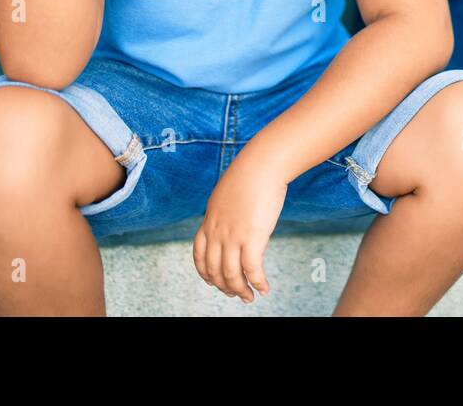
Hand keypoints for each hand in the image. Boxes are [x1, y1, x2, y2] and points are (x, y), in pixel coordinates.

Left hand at [193, 161, 286, 302]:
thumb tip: (235, 214)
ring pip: (231, 275)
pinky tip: (264, 288)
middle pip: (214, 270)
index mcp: (210, 220)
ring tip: (249, 297)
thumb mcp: (228, 192)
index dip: (204, 272)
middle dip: (224, 286)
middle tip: (236, 294)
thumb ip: (226, 208)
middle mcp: (218, 232)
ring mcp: (233, 237)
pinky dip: (257, 282)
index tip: (212, 281)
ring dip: (240, 290)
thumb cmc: (250, 173)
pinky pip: (252, 269)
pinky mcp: (252, 238)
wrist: (261, 165)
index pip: (199, 255)